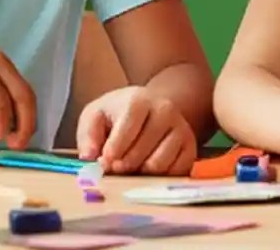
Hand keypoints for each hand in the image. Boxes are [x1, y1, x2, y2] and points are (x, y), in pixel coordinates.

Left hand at [77, 86, 196, 174]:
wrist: (151, 107)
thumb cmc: (118, 114)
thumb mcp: (96, 115)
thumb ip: (88, 134)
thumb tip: (90, 157)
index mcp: (139, 101)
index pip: (128, 128)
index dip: (115, 149)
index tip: (104, 162)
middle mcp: (165, 111)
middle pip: (142, 151)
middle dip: (124, 165)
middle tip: (115, 168)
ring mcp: (181, 128)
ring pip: (159, 164)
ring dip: (140, 173)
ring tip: (131, 167)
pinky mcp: (190, 146)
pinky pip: (176, 172)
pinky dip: (159, 177)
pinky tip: (148, 170)